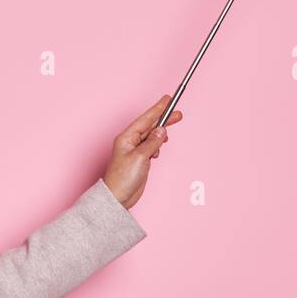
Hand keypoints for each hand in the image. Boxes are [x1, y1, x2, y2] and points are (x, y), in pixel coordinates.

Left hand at [102, 94, 183, 208]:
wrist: (118, 197)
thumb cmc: (123, 179)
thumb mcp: (140, 158)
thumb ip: (152, 143)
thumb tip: (162, 130)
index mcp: (126, 138)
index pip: (145, 119)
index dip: (157, 109)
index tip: (168, 99)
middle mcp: (130, 142)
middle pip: (149, 126)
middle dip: (163, 119)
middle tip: (178, 113)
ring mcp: (135, 150)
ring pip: (151, 136)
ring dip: (161, 132)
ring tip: (171, 128)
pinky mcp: (140, 159)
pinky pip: (151, 146)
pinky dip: (158, 144)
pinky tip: (161, 146)